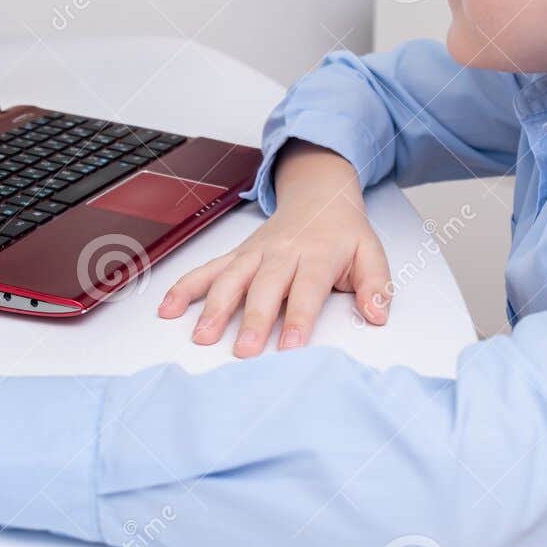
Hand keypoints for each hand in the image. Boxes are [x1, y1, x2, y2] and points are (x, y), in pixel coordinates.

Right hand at [157, 142, 391, 355]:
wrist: (319, 195)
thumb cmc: (343, 233)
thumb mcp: (371, 253)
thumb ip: (376, 285)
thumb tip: (377, 314)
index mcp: (318, 254)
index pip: (307, 289)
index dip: (298, 317)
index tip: (290, 346)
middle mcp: (283, 252)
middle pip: (264, 287)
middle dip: (252, 319)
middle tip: (242, 351)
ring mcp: (255, 253)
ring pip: (231, 278)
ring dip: (214, 307)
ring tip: (201, 336)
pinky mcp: (238, 254)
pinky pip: (208, 269)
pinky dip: (186, 287)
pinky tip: (168, 308)